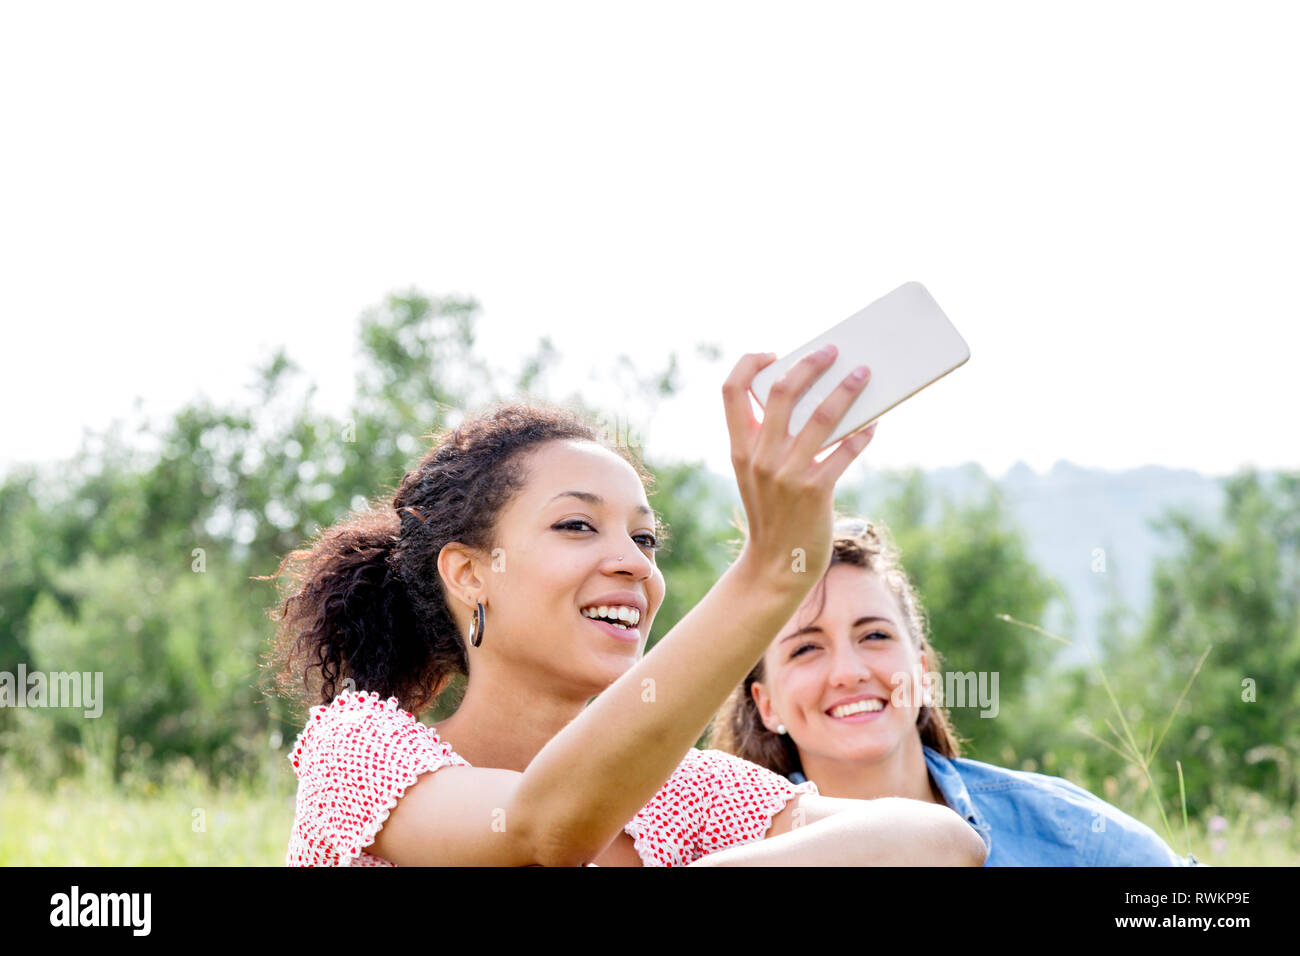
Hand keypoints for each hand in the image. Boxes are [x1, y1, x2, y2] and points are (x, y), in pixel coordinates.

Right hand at [720, 346, 877, 591]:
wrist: (777, 566)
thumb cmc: (773, 513)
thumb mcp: (756, 474)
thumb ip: (769, 439)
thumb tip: (809, 398)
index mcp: (740, 447)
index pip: (730, 390)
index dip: (748, 363)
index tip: (771, 351)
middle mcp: (760, 457)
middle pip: (780, 391)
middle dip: (809, 363)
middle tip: (831, 350)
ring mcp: (786, 474)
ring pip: (819, 416)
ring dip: (845, 389)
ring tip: (862, 373)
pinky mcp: (815, 491)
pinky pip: (845, 450)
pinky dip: (862, 432)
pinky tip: (874, 422)